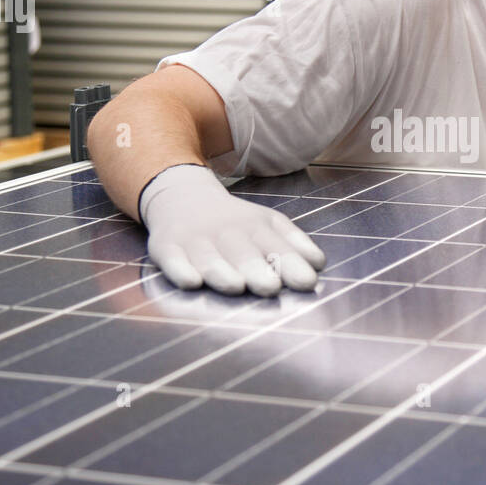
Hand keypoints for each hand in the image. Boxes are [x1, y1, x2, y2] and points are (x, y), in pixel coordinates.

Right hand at [139, 164, 325, 294]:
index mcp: (256, 228)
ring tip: (235, 286)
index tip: (306, 282)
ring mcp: (195, 240)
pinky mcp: (167, 247)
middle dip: (257, 270)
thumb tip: (318, 264)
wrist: (181, 196)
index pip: (277, 246)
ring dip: (221, 272)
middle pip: (243, 253)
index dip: (291, 264)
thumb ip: (294, 244)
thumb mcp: (267, 224)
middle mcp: (227, 233)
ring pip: (209, 258)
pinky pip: (172, 260)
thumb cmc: (234, 222)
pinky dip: (180, 270)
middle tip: (270, 287)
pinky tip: (191, 281)